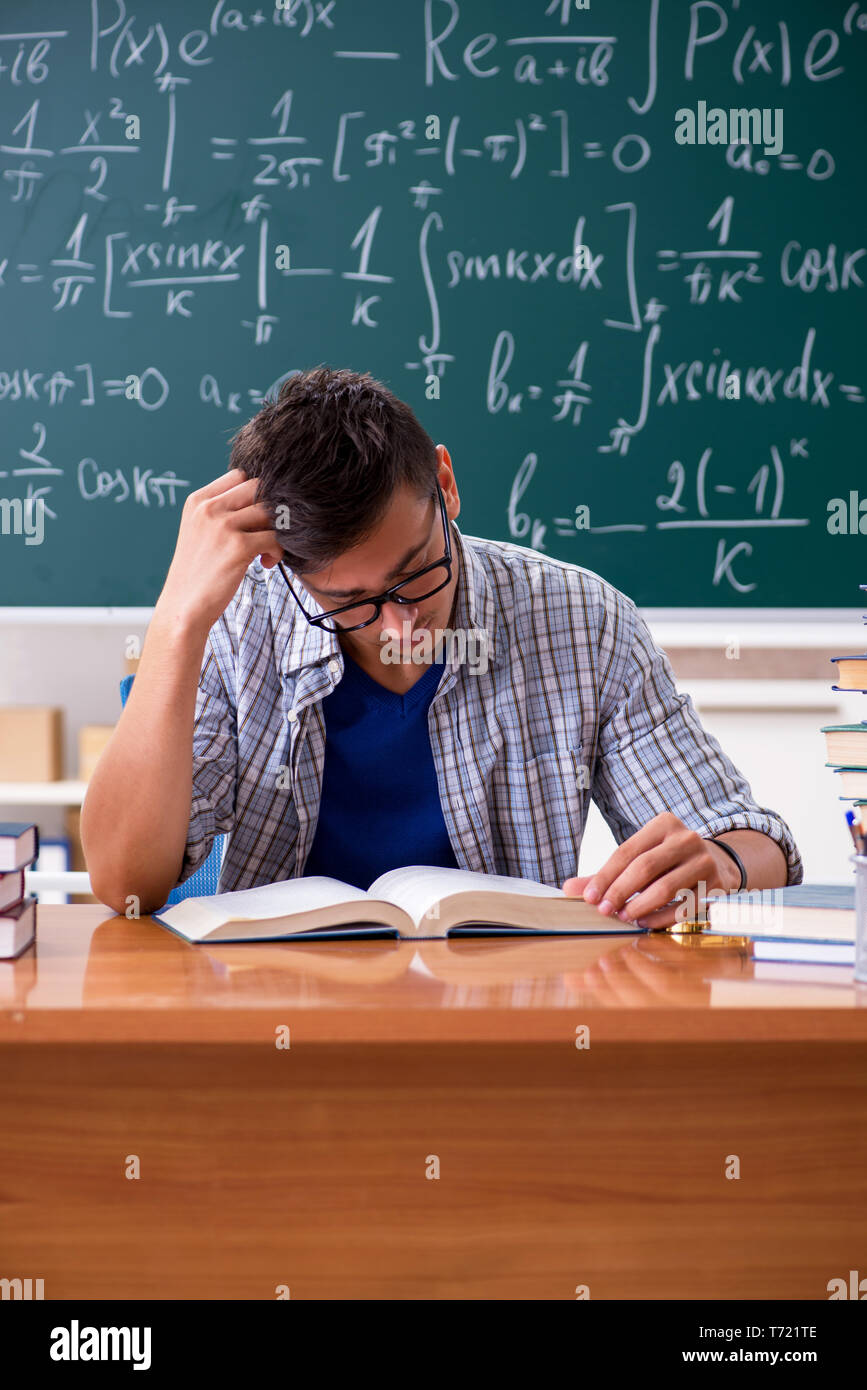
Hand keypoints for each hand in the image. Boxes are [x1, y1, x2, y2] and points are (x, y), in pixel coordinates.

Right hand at [155, 468, 284, 633]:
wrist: (184, 607)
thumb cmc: (198, 573)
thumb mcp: (199, 531)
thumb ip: (222, 511)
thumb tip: (262, 498)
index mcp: (198, 501)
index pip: (240, 476)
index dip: (255, 495)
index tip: (254, 519)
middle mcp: (209, 508)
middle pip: (259, 488)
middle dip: (269, 510)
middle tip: (265, 534)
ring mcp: (223, 525)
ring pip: (270, 512)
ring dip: (276, 531)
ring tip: (267, 552)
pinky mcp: (239, 546)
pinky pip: (275, 537)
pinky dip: (278, 551)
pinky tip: (266, 563)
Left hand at [562, 812, 740, 929]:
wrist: (717, 861)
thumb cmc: (667, 861)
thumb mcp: (639, 857)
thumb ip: (606, 873)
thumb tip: (568, 888)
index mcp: (663, 824)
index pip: (626, 851)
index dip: (605, 876)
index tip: (589, 898)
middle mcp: (686, 838)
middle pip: (645, 867)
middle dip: (620, 891)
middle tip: (604, 910)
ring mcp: (704, 860)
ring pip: (665, 888)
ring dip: (639, 906)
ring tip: (623, 917)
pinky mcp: (716, 884)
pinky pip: (684, 906)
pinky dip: (661, 918)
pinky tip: (645, 923)